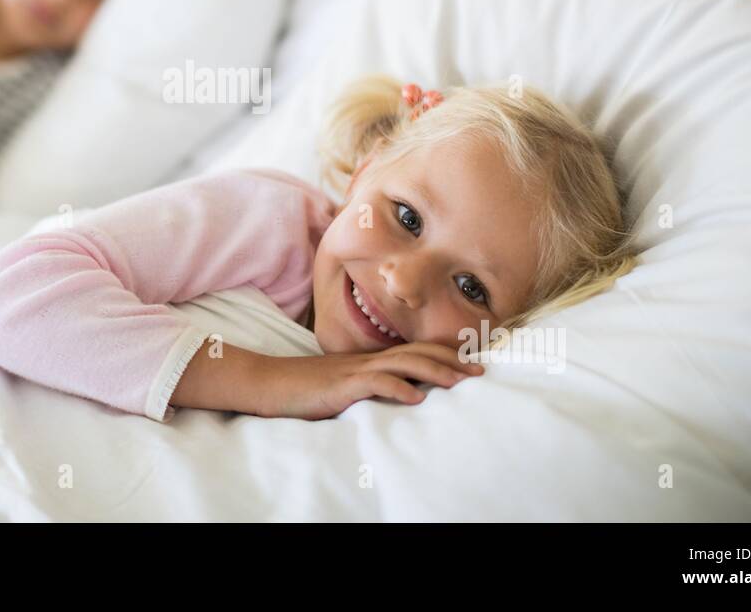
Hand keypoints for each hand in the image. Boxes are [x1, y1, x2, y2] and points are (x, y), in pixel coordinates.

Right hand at [255, 342, 483, 420]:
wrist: (269, 383)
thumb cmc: (305, 389)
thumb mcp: (343, 388)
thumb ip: (369, 388)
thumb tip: (398, 397)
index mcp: (369, 360)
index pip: (414, 350)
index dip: (444, 354)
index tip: (472, 362)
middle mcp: (367, 359)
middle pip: (417, 352)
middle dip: (452, 360)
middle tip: (481, 371)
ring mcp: (355, 369)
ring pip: (403, 363)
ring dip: (435, 371)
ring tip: (459, 382)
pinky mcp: (342, 385)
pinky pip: (374, 383)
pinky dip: (398, 389)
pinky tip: (417, 399)